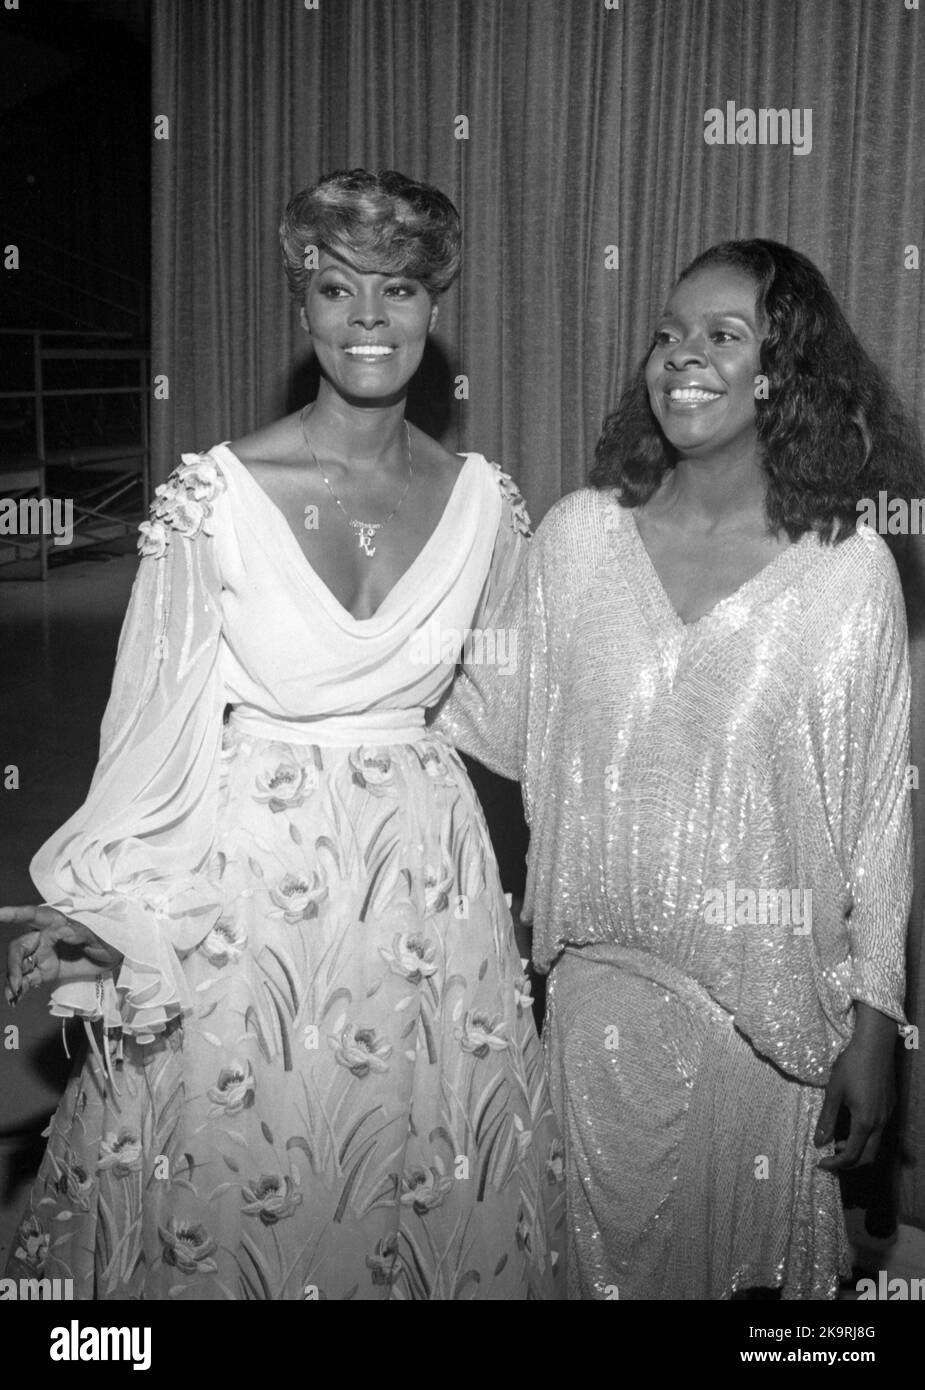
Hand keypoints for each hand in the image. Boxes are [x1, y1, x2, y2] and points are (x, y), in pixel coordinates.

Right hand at [2, 905, 122, 1005]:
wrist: (114, 956)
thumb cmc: (109, 939)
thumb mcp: (98, 935)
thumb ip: (79, 932)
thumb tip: (59, 930)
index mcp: (56, 922)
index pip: (33, 916)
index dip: (15, 914)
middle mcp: (44, 937)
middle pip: (20, 947)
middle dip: (14, 965)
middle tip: (17, 984)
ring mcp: (43, 954)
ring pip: (19, 965)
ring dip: (13, 979)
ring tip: (13, 996)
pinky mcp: (45, 971)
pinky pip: (27, 978)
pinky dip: (19, 988)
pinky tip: (15, 999)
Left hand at [815, 1003, 896, 1170]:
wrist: (875, 1045)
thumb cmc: (851, 1065)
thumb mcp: (834, 1092)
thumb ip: (827, 1119)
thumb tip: (819, 1143)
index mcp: (865, 1121)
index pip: (852, 1155)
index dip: (836, 1164)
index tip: (821, 1163)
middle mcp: (880, 1122)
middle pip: (869, 1156)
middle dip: (850, 1163)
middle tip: (832, 1159)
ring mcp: (888, 1114)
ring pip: (876, 1143)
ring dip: (859, 1149)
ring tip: (839, 1141)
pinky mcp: (890, 1105)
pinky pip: (880, 1129)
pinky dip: (866, 1136)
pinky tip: (852, 1123)